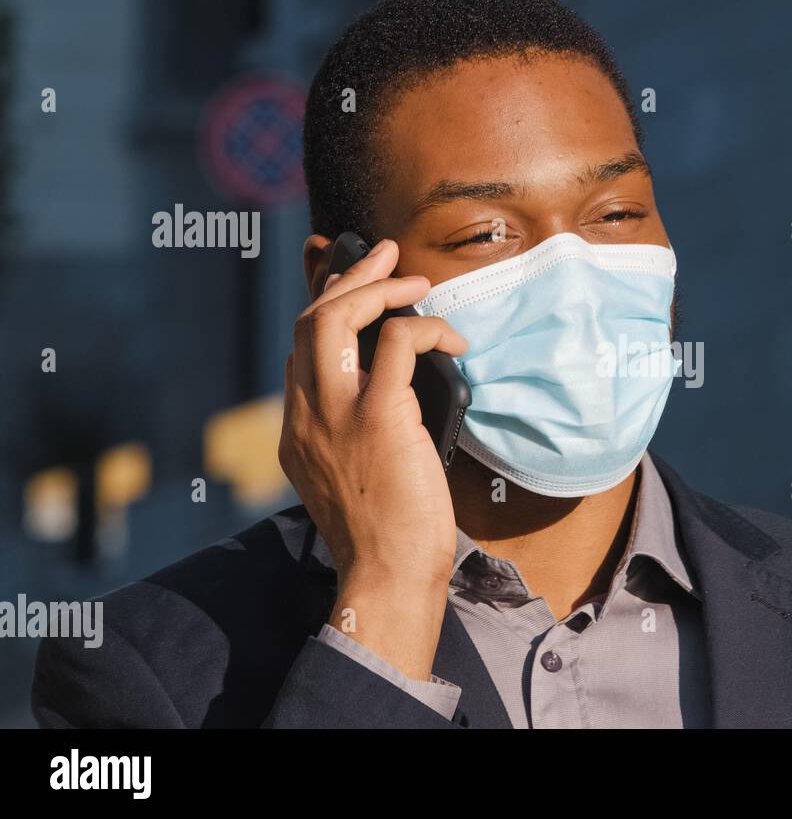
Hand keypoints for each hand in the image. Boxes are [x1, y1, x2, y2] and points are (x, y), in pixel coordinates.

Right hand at [279, 238, 467, 678]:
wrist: (386, 576)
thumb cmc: (387, 536)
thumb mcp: (356, 477)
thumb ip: (357, 435)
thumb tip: (401, 396)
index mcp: (297, 430)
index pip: (301, 349)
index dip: (328, 307)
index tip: (358, 287)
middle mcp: (305, 415)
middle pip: (310, 321)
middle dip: (348, 279)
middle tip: (385, 256)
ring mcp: (335, 414)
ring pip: (335, 319)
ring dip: (378, 288)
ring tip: (415, 278)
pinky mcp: (378, 418)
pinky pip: (398, 343)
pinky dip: (426, 327)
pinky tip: (452, 339)